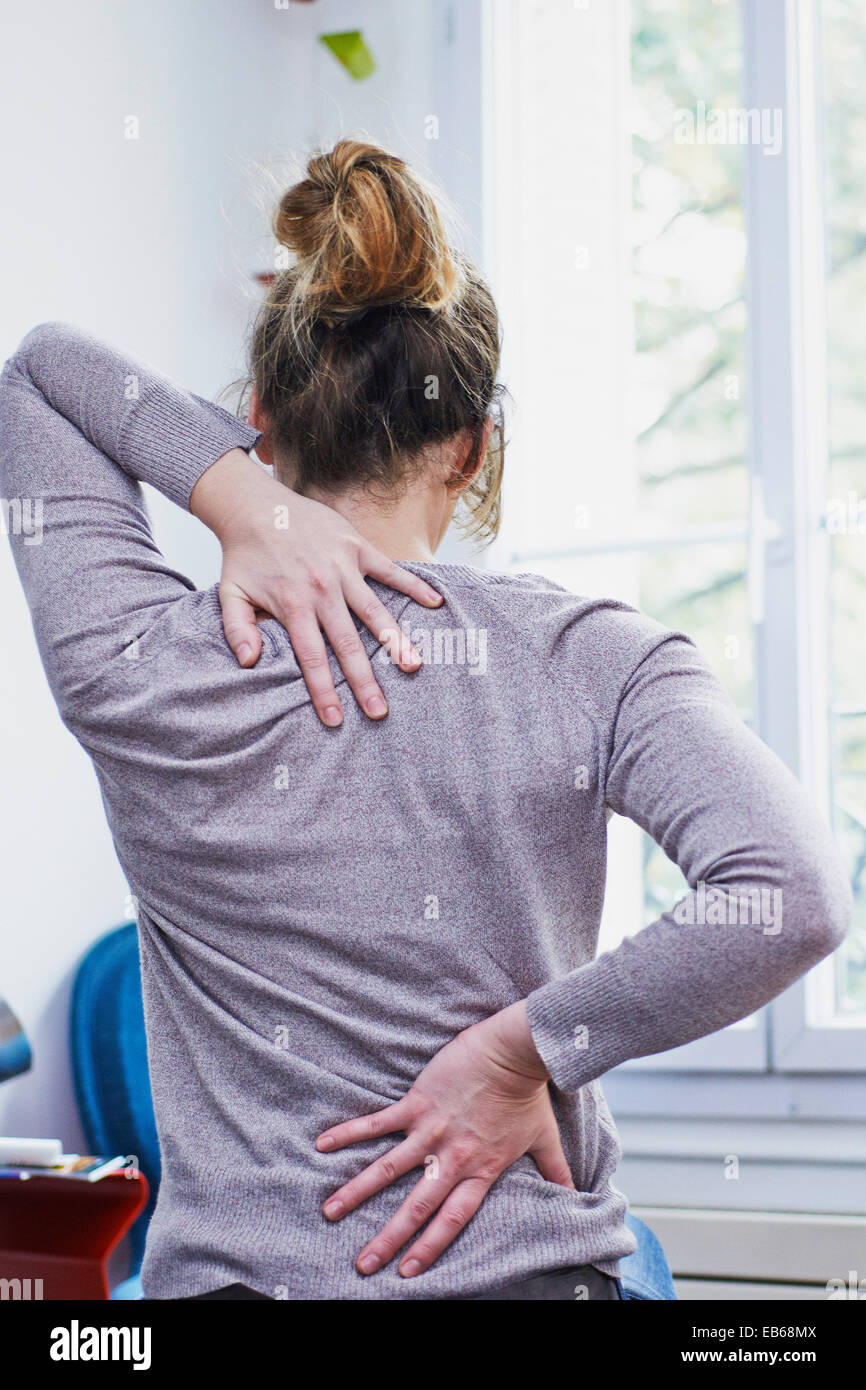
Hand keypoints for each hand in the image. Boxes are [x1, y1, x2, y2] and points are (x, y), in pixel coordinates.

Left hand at [190, 449, 443, 724]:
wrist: (256, 505)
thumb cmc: (244, 556)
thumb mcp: (230, 594)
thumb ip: (237, 629)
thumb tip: (248, 662)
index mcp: (292, 605)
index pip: (312, 658)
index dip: (324, 691)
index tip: (335, 719)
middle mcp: (321, 589)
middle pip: (348, 644)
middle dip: (364, 681)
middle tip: (379, 711)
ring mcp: (343, 567)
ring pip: (375, 611)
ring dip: (395, 640)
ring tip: (412, 666)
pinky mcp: (357, 547)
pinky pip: (390, 570)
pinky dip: (414, 585)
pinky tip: (435, 603)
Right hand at [315, 1001, 573, 1279]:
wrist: (514, 1051)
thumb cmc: (528, 1093)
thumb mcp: (543, 1138)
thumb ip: (556, 1170)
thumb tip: (576, 1194)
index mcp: (479, 1171)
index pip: (451, 1219)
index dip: (429, 1247)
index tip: (406, 1272)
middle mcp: (452, 1158)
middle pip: (416, 1206)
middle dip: (387, 1237)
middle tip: (362, 1264)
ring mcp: (431, 1130)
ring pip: (388, 1168)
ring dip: (357, 1191)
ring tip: (330, 1212)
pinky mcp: (417, 1103)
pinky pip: (378, 1122)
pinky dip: (350, 1133)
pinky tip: (323, 1145)